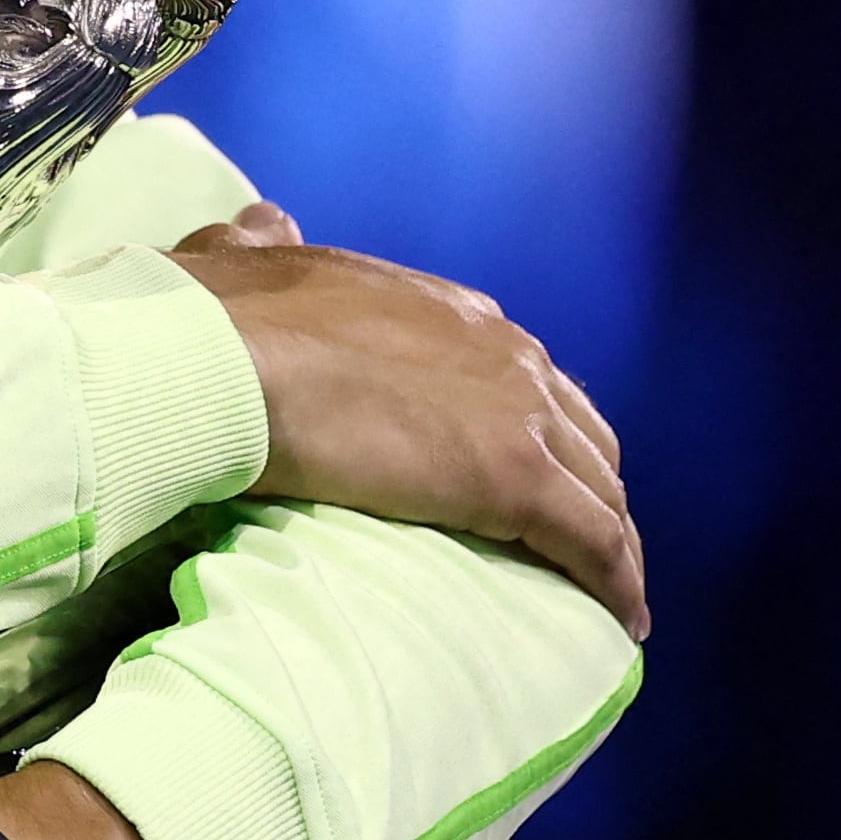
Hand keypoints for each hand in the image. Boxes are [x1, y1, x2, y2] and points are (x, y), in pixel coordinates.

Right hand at [167, 204, 647, 638]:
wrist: (219, 355)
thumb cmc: (218, 320)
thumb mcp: (248, 261)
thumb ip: (266, 246)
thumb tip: (263, 220)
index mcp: (447, 312)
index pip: (522, 376)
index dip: (537, 426)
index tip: (533, 467)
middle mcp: (502, 351)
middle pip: (580, 431)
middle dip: (590, 486)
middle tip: (584, 544)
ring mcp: (516, 411)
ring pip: (600, 489)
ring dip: (612, 540)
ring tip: (610, 593)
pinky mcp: (515, 476)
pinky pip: (592, 540)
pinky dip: (615, 581)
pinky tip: (621, 619)